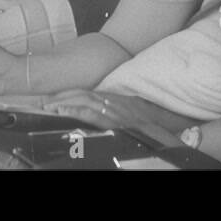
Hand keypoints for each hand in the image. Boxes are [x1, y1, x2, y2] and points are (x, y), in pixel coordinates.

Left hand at [42, 90, 184, 147]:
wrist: (175, 129)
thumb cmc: (155, 124)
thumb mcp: (133, 113)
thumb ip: (117, 110)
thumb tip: (101, 111)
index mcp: (117, 99)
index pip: (89, 92)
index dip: (70, 93)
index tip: (54, 97)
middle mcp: (116, 101)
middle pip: (84, 93)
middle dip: (63, 95)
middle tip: (45, 101)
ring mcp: (117, 110)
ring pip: (85, 100)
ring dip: (65, 101)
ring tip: (48, 106)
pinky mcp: (119, 120)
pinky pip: (93, 113)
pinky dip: (76, 110)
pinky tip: (64, 111)